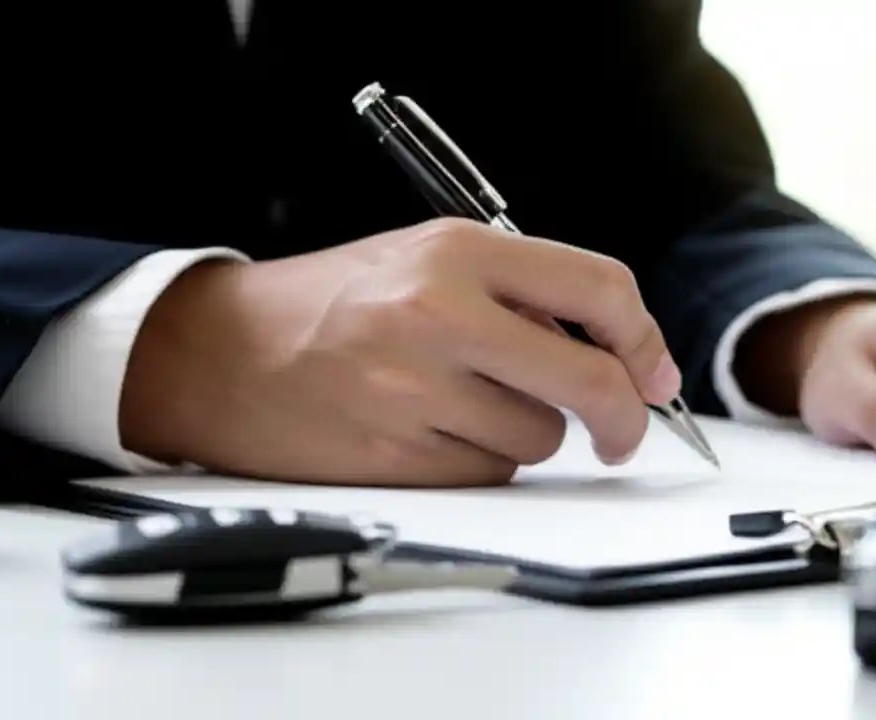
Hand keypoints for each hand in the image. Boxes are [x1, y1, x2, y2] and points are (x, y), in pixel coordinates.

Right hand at [120, 218, 681, 485]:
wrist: (220, 352)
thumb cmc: (337, 302)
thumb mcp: (429, 258)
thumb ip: (523, 293)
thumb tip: (623, 355)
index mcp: (458, 250)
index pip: (599, 288)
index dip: (645, 340)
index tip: (655, 373)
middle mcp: (439, 313)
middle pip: (589, 381)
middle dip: (625, 417)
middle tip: (623, 432)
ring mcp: (414, 389)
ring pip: (541, 440)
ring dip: (527, 433)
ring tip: (463, 403)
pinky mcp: (394, 455)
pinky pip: (489, 474)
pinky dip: (479, 461)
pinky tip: (430, 431)